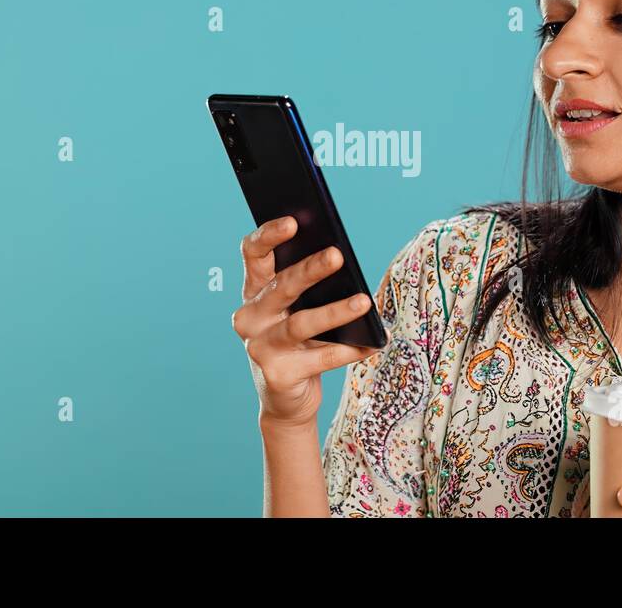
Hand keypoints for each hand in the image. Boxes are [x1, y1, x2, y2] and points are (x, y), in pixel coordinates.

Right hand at [232, 216, 379, 429]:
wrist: (286, 400)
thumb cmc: (299, 343)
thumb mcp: (299, 310)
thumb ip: (309, 287)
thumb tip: (339, 256)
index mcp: (254, 292)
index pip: (252, 254)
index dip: (269, 235)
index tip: (293, 221)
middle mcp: (250, 317)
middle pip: (280, 287)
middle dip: (309, 269)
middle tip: (338, 254)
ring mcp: (260, 347)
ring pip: (300, 324)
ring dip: (335, 311)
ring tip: (363, 301)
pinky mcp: (278, 375)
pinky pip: (319, 359)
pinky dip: (348, 351)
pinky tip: (372, 343)